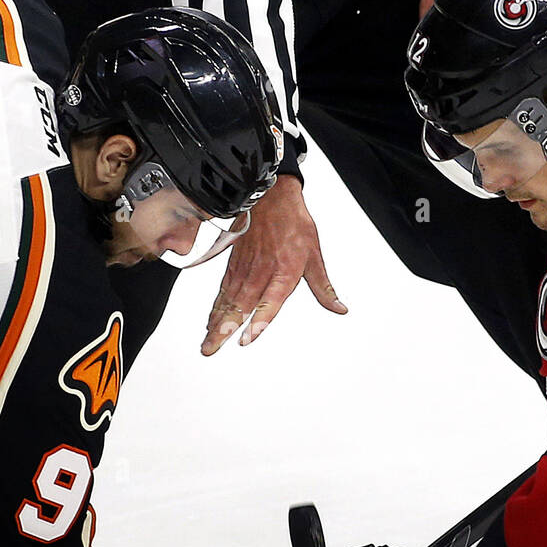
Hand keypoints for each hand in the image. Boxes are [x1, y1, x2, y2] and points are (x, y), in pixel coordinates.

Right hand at [201, 174, 346, 354]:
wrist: (273, 197)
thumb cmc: (295, 225)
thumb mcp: (315, 257)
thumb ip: (324, 288)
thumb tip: (339, 308)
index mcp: (284, 272)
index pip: (270, 301)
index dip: (259, 321)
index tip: (246, 338)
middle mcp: (261, 273)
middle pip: (240, 306)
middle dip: (224, 330)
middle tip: (211, 349)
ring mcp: (244, 269)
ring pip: (227, 301)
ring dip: (215, 323)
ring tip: (207, 343)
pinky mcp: (234, 264)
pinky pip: (223, 291)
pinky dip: (215, 308)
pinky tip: (209, 323)